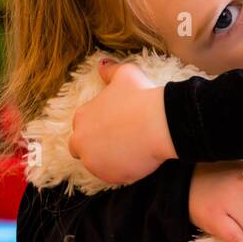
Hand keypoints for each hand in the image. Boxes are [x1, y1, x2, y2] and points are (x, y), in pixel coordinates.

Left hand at [68, 58, 175, 184]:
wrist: (162, 123)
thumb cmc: (142, 96)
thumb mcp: (125, 75)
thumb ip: (109, 71)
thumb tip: (102, 63)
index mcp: (81, 117)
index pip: (82, 127)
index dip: (99, 126)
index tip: (116, 124)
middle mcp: (81, 142)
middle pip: (83, 149)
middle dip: (97, 146)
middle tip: (122, 140)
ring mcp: (94, 162)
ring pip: (99, 164)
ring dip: (110, 159)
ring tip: (133, 149)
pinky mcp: (110, 177)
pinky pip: (115, 176)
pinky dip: (124, 170)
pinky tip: (139, 158)